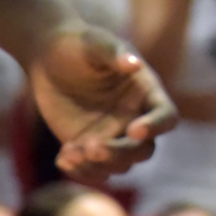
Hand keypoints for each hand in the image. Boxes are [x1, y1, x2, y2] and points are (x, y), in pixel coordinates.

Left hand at [30, 22, 176, 182]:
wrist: (49, 57)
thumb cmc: (79, 44)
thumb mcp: (95, 44)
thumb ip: (114, 54)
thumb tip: (134, 64)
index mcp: (146, 93)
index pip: (166, 117)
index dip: (156, 126)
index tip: (133, 130)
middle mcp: (135, 118)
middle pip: (144, 150)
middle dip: (120, 153)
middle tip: (91, 147)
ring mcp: (112, 135)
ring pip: (120, 165)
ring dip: (98, 166)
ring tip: (70, 152)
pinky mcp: (88, 146)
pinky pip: (93, 170)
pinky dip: (80, 172)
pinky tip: (62, 158)